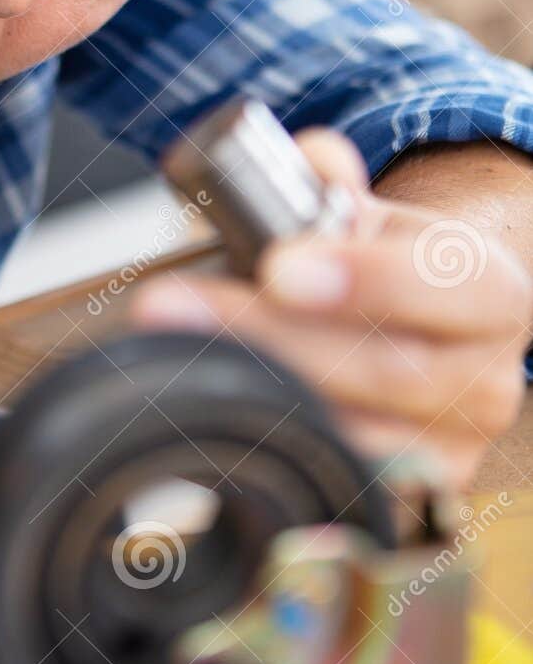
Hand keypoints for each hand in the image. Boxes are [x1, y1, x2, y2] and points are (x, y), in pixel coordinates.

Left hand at [132, 129, 532, 485]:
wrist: (430, 338)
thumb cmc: (392, 270)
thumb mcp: (369, 215)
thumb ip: (329, 181)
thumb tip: (306, 163)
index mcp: (490, 290)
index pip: (442, 282)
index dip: (361, 277)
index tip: (279, 267)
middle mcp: (488, 377)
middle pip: (384, 370)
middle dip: (271, 338)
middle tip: (175, 307)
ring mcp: (455, 449)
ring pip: (353, 437)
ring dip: (254, 398)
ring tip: (173, 358)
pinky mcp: (412, 500)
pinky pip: (335, 484)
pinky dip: (269, 451)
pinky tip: (210, 418)